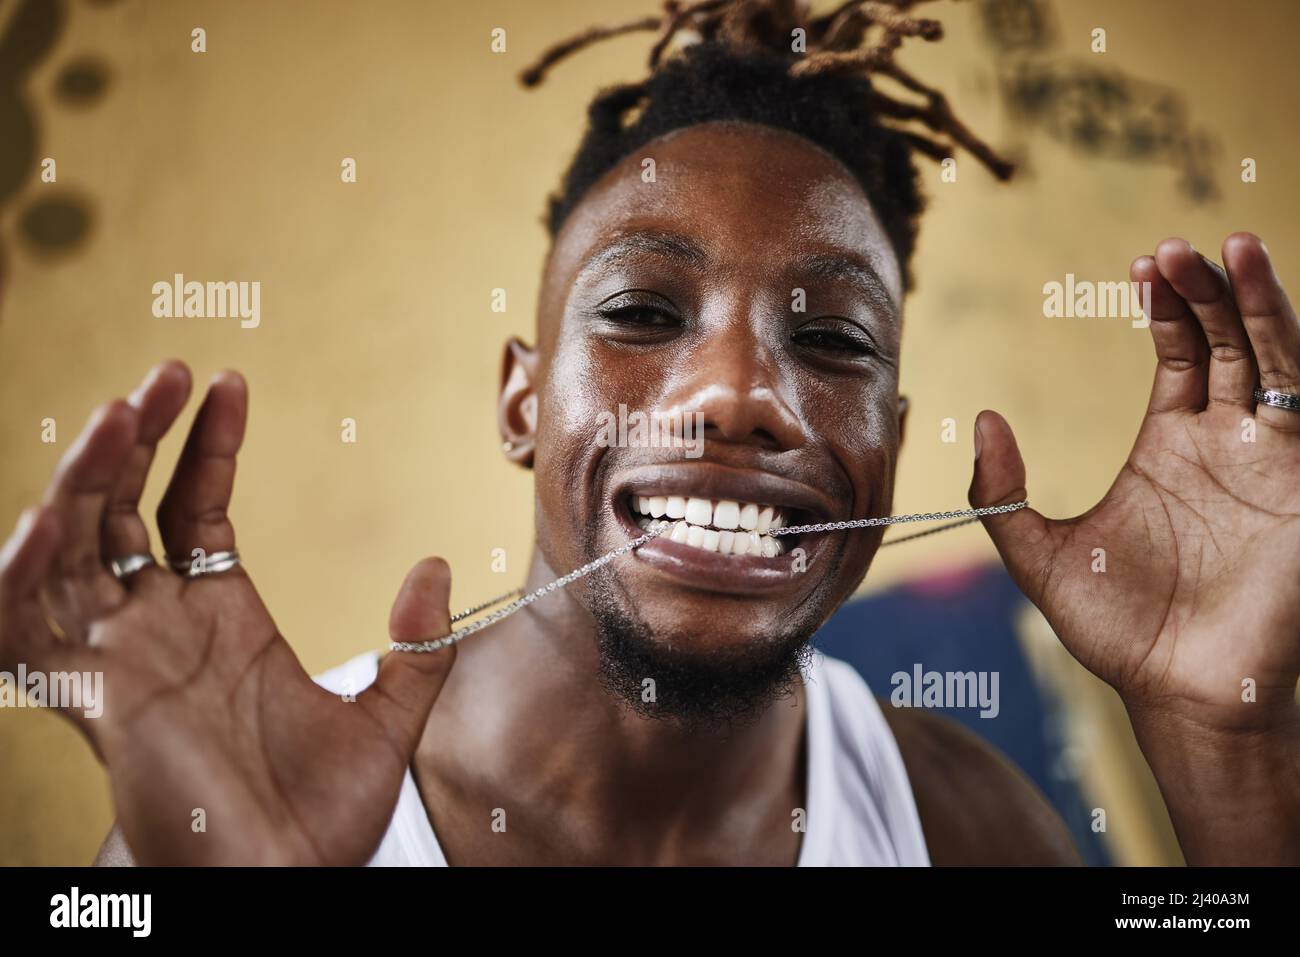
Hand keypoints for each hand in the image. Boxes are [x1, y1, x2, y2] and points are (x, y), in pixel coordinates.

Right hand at [0, 361, 456, 864]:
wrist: (286, 888)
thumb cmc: (321, 818)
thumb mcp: (387, 718)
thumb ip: (416, 645)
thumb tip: (436, 565)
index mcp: (220, 618)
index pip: (191, 505)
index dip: (203, 443)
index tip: (227, 382)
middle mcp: (159, 628)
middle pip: (120, 508)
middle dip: (134, 439)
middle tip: (165, 375)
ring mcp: (119, 660)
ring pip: (70, 549)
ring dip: (82, 481)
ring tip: (118, 417)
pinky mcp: (91, 703)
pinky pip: (21, 632)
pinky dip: (16, 577)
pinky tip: (41, 522)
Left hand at [970, 234, 1299, 733]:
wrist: (1182, 693)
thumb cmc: (1119, 631)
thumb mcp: (1039, 554)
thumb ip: (1000, 490)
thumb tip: (982, 415)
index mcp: (1172, 445)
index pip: (1181, 353)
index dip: (1166, 306)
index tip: (1140, 267)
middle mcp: (1227, 442)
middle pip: (1228, 339)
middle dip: (1206, 288)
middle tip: (1175, 248)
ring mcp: (1273, 459)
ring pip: (1277, 358)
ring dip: (1259, 302)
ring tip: (1232, 249)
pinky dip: (1294, 354)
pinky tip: (1271, 315)